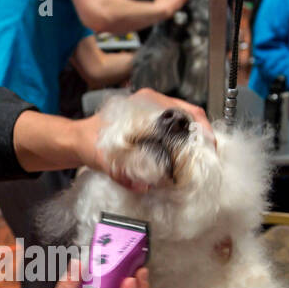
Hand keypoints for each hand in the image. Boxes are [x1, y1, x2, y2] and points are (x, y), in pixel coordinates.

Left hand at [74, 87, 214, 190]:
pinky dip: (186, 142)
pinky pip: (177, 129)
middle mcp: (154, 102)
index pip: (187, 111)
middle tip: (210, 158)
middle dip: (204, 137)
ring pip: (187, 122)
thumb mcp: (107, 158)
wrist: (78, 140)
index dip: (203, 130)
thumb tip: (145, 185)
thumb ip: (123, 173)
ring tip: (202, 160)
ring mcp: (155, 111)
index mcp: (147, 102)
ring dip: (196, 140)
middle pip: (192, 116)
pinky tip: (187, 157)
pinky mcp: (153, 122)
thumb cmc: (91, 141)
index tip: (209, 147)